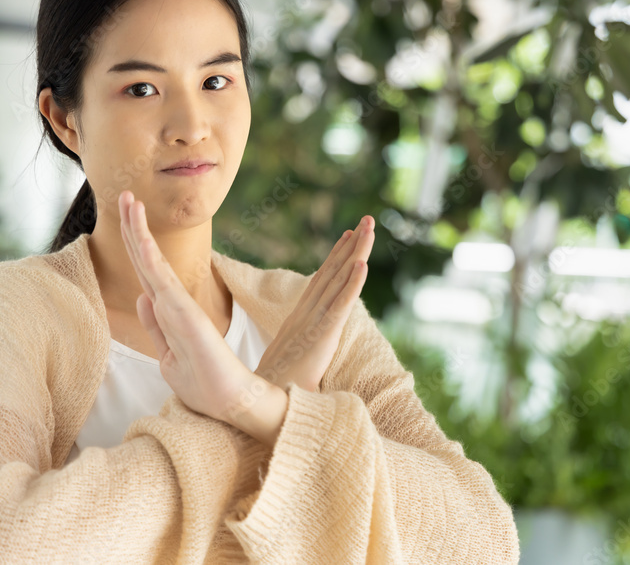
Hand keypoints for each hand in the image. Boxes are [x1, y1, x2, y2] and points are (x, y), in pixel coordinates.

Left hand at [118, 190, 257, 424]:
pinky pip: (162, 279)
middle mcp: (173, 303)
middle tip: (126, 194)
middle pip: (147, 259)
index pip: (147, 271)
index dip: (136, 243)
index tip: (127, 216)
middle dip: (134, 226)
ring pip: (152, 262)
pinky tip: (140, 235)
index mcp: (168, 313)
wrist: (230, 403)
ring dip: (139, 230)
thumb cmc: (204, 385)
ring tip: (130, 200)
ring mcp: (179, 306)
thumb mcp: (169, 357)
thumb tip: (141, 299)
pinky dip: (149, 255)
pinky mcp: (186, 313)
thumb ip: (155, 328)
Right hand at [251, 215, 373, 393]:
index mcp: (301, 320)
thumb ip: (299, 357)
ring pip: (338, 282)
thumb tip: (305, 360)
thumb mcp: (290, 366)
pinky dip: (351, 285)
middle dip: (351, 246)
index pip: (322, 282)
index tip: (348, 236)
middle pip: (332, 273)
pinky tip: (362, 265)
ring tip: (368, 228)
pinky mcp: (321, 336)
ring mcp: (313, 323)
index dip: (336, 258)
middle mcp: (307, 315)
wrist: (260, 408)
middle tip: (366, 220)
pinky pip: (340, 306)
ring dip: (355, 254)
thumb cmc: (273, 391)